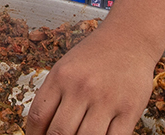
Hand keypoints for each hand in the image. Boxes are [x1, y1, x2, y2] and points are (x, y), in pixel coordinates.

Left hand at [24, 24, 155, 134]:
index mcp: (61, 77)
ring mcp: (106, 100)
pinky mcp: (129, 110)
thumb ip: (53, 95)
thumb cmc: (96, 55)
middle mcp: (81, 88)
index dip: (34, 134)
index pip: (38, 116)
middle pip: (59, 132)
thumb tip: (40, 127)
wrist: (130, 38)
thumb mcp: (66, 67)